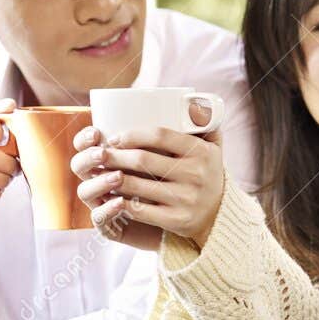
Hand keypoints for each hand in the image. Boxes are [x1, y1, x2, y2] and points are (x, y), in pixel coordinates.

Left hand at [71, 121, 223, 250]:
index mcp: (202, 151)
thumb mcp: (215, 149)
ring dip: (112, 178)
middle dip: (115, 155)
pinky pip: (140, 210)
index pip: (160, 135)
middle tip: (100, 153)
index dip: (132, 134)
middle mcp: (195, 174)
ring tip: (99, 172)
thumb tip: (194, 99)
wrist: (220, 217)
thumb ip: (207, 124)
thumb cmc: (208, 175)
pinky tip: (109, 196)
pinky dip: (120, 202)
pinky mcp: (176, 220)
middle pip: (143, 159)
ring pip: (137, 185)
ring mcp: (186, 199)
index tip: (114, 137)